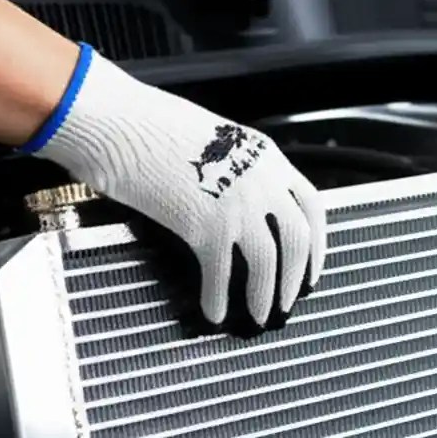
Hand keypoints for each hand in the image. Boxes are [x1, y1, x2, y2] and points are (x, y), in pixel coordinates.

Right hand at [27, 44, 326, 327]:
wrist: (119, 121)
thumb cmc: (154, 126)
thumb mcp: (216, 142)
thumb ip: (240, 171)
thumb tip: (244, 207)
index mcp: (267, 156)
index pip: (312, 206)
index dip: (317, 245)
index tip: (312, 269)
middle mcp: (261, 180)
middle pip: (296, 240)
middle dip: (294, 279)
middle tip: (286, 303)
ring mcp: (236, 203)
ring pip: (266, 261)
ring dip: (264, 295)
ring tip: (257, 316)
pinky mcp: (205, 224)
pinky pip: (220, 273)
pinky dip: (218, 298)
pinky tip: (213, 312)